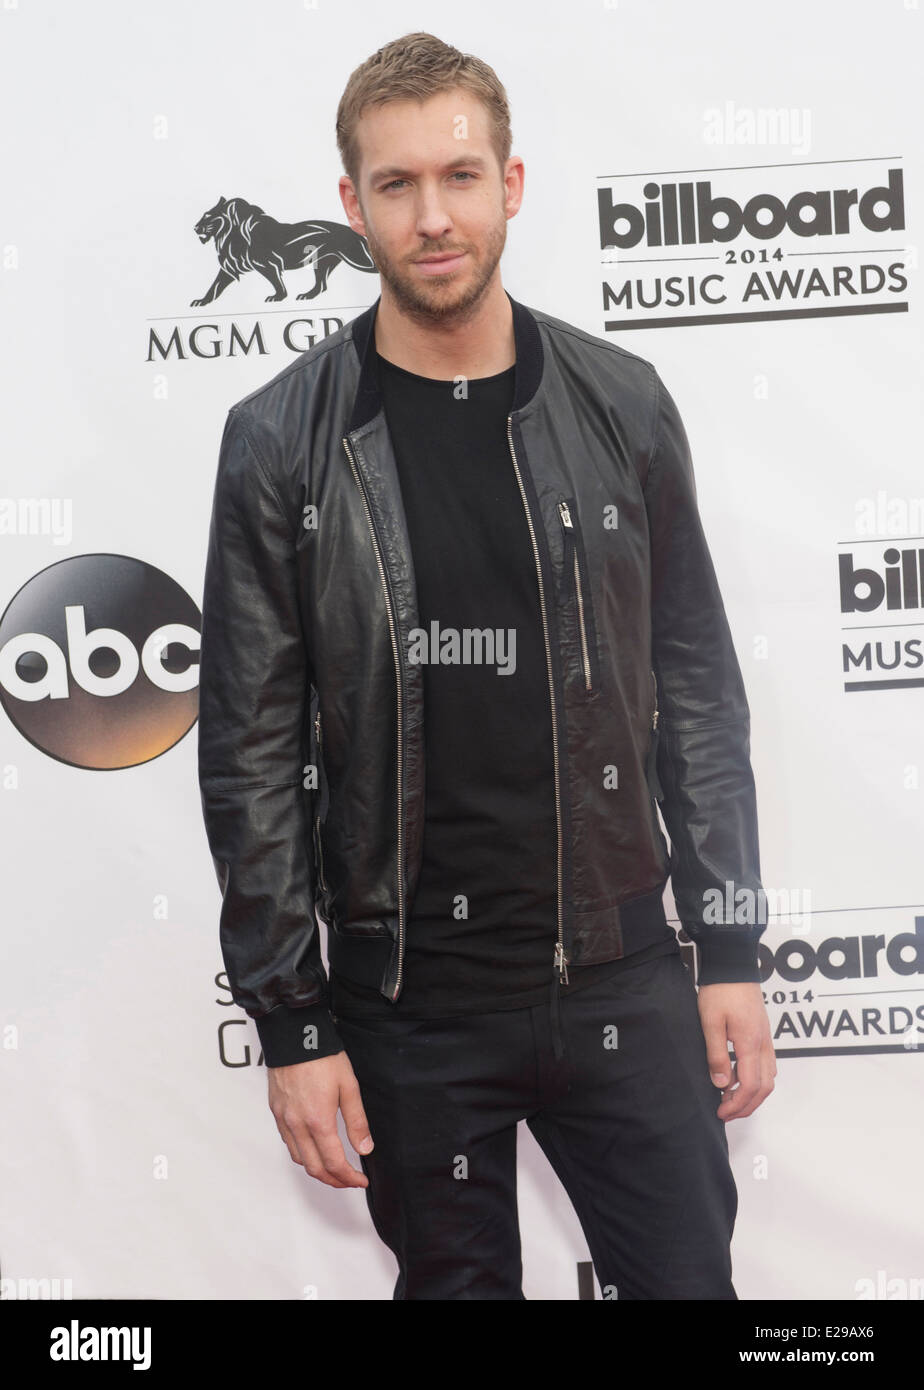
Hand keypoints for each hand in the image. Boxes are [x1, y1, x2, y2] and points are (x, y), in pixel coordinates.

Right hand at [267, 1050, 373, 1187]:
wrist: (294, 1036)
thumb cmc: (322, 1057)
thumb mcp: (349, 1087)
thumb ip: (357, 1121)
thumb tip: (365, 1148)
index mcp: (318, 1121)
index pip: (334, 1163)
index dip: (349, 1178)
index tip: (360, 1181)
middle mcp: (297, 1125)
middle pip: (314, 1168)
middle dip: (334, 1180)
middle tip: (350, 1180)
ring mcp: (284, 1119)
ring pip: (299, 1159)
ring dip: (317, 1169)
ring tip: (334, 1168)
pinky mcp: (276, 1111)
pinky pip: (288, 1143)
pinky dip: (302, 1153)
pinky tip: (314, 1147)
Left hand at [696, 981, 775, 1120]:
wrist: (733, 966)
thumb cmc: (720, 990)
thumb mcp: (710, 1022)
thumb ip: (717, 1054)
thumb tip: (721, 1083)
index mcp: (750, 1043)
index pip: (750, 1086)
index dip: (736, 1104)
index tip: (720, 1112)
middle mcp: (763, 1044)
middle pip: (764, 1088)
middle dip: (746, 1106)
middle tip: (725, 1113)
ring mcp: (765, 1039)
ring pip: (767, 1078)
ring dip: (751, 1094)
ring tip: (728, 1099)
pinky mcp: (762, 1034)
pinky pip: (765, 1065)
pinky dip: (753, 1079)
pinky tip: (734, 1077)